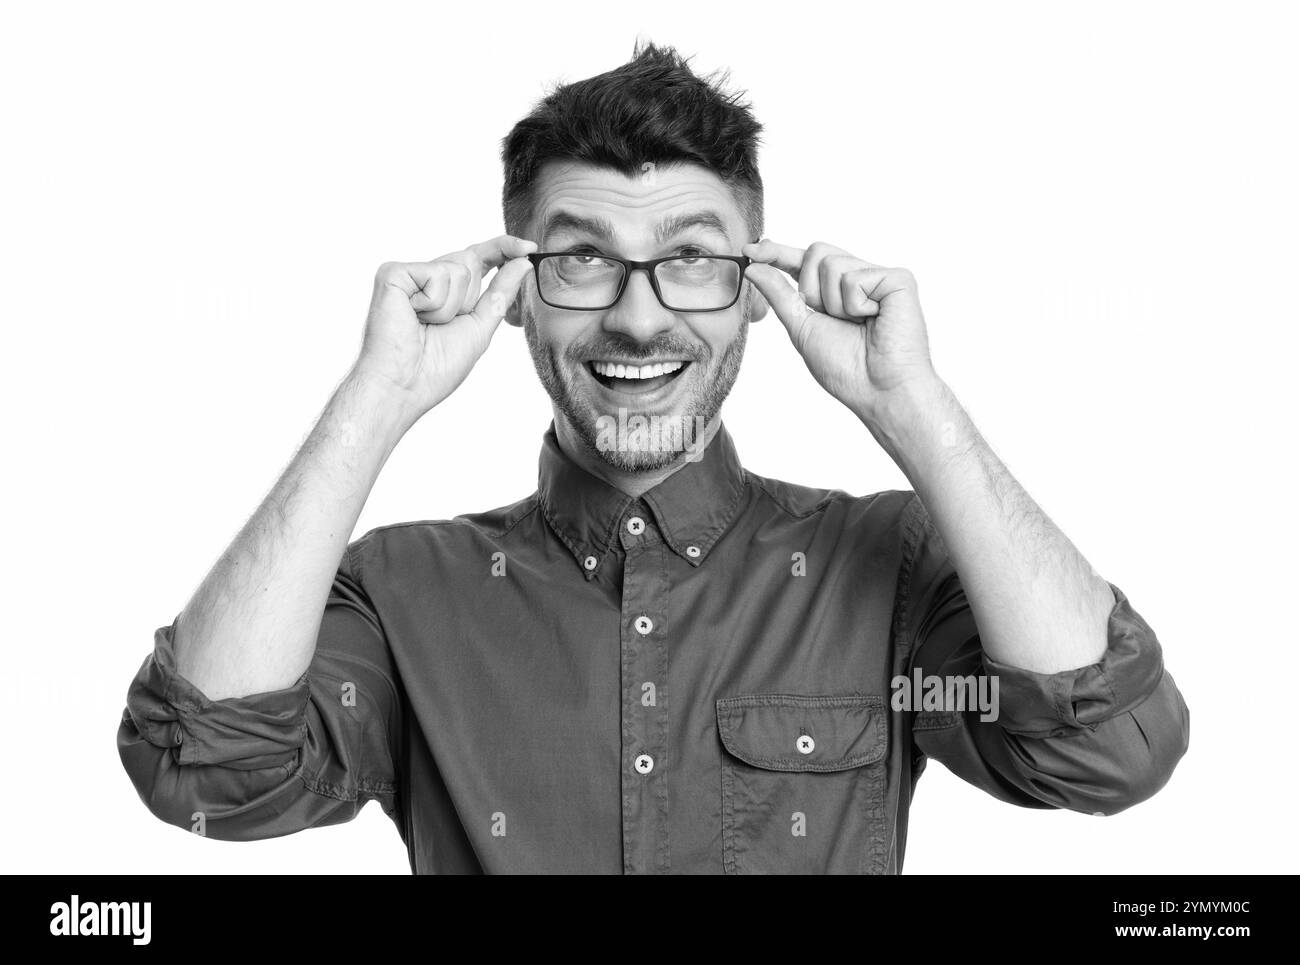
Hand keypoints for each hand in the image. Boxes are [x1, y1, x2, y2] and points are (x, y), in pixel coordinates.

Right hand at [351, 234, 536, 418]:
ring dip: (451, 307)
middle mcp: (427, 278)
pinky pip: (437, 274)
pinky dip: (434, 303)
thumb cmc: (436, 367)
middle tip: (443, 326)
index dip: (504, 249)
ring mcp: (409, 273)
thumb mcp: (480, 327)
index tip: (530, 246)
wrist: (405, 386)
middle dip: (469, 297)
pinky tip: (413, 316)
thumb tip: (523, 262)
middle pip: (471, 260)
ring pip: (458, 268)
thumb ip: (501, 293)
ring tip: (426, 325)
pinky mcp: (393, 273)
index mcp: (447, 291)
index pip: (479, 258)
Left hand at [742, 240, 939, 423]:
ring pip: (831, 261)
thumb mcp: (801, 328)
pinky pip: (854, 276)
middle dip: (811, 290)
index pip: (802, 263)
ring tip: (858, 324)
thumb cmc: (847, 370)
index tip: (748, 249)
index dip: (777, 253)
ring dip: (833, 302)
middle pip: (815, 252)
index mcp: (836, 292)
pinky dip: (855, 305)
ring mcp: (878, 277)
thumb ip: (779, 294)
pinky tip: (874, 320)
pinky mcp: (898, 278)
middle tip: (834, 320)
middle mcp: (858, 279)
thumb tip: (753, 266)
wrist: (879, 391)